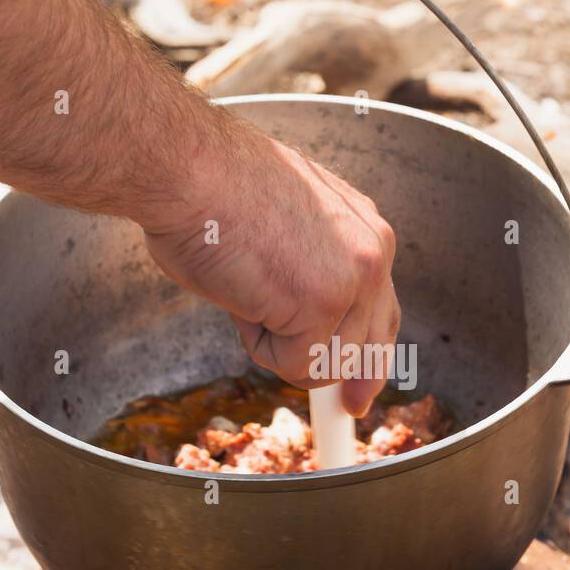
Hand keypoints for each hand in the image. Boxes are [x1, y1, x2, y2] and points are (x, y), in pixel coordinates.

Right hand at [139, 119, 399, 416]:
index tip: (358, 399)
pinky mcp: (323, 303)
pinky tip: (243, 296)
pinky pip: (296, 365)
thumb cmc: (212, 191)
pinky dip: (259, 345)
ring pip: (327, 364)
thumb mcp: (285, 230)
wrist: (187, 169)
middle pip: (367, 348)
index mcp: (364, 229)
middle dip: (336, 374)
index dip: (368, 360)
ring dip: (278, 344)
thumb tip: (301, 321)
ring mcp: (353, 279)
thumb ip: (311, 270)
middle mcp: (372, 252)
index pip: (383, 312)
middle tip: (330, 400)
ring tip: (247, 289)